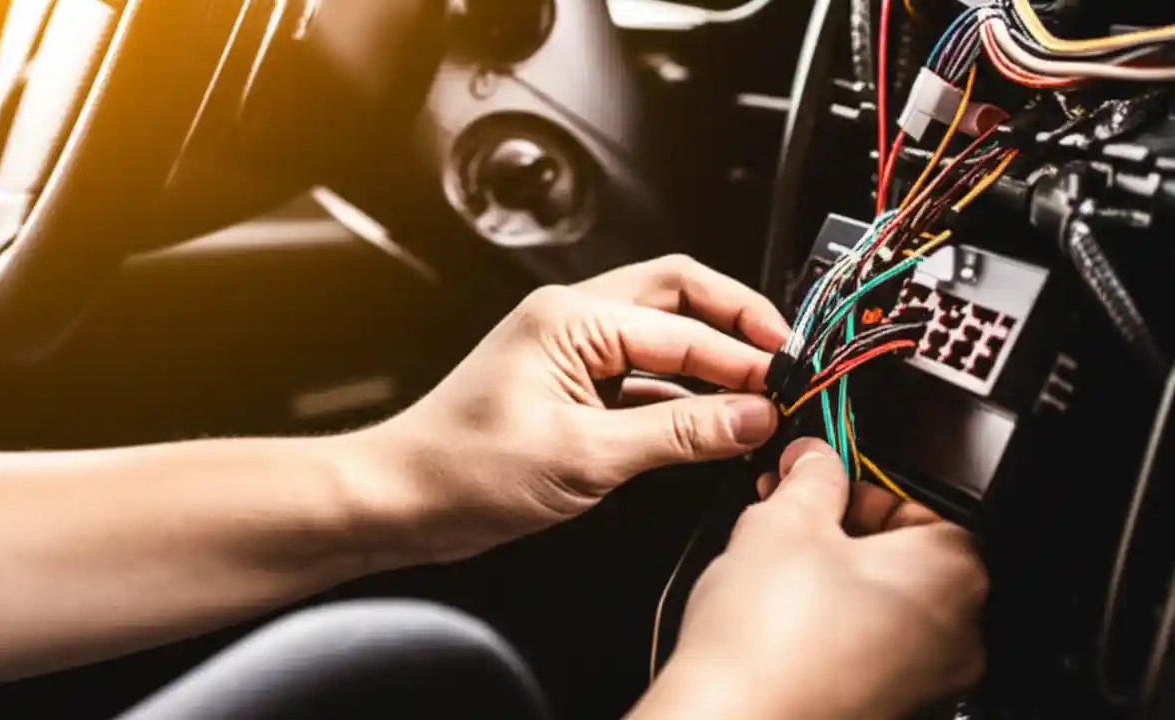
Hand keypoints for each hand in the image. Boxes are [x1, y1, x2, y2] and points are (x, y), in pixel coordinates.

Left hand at [363, 255, 789, 560]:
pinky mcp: (571, 390)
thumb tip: (749, 417)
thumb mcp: (586, 456)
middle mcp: (572, 321)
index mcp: (571, 318)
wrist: (404, 500)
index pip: (682, 327)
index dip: (744, 357)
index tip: (789, 384)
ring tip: (758, 392)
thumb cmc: (465, 470)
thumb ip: (677, 434)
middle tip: (785, 356)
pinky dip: (679, 395)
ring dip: (709, 360)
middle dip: (736, 321)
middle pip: (677, 296)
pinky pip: (640, 378)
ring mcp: (571, 354)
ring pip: (661, 336)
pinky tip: (710, 422)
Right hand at [632, 438, 987, 719]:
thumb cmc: (768, 640)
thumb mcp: (784, 521)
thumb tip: (817, 458)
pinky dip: (832, 625)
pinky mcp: (887, 709)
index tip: (818, 480)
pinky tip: (781, 615)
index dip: (858, 486)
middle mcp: (957, 636)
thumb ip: (812, 476)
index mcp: (952, 576)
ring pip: (883, 604)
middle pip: (903, 557)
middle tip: (789, 517)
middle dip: (841, 530)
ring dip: (834, 576)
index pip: (922, 505)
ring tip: (774, 563)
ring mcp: (924, 681)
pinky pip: (868, 648)